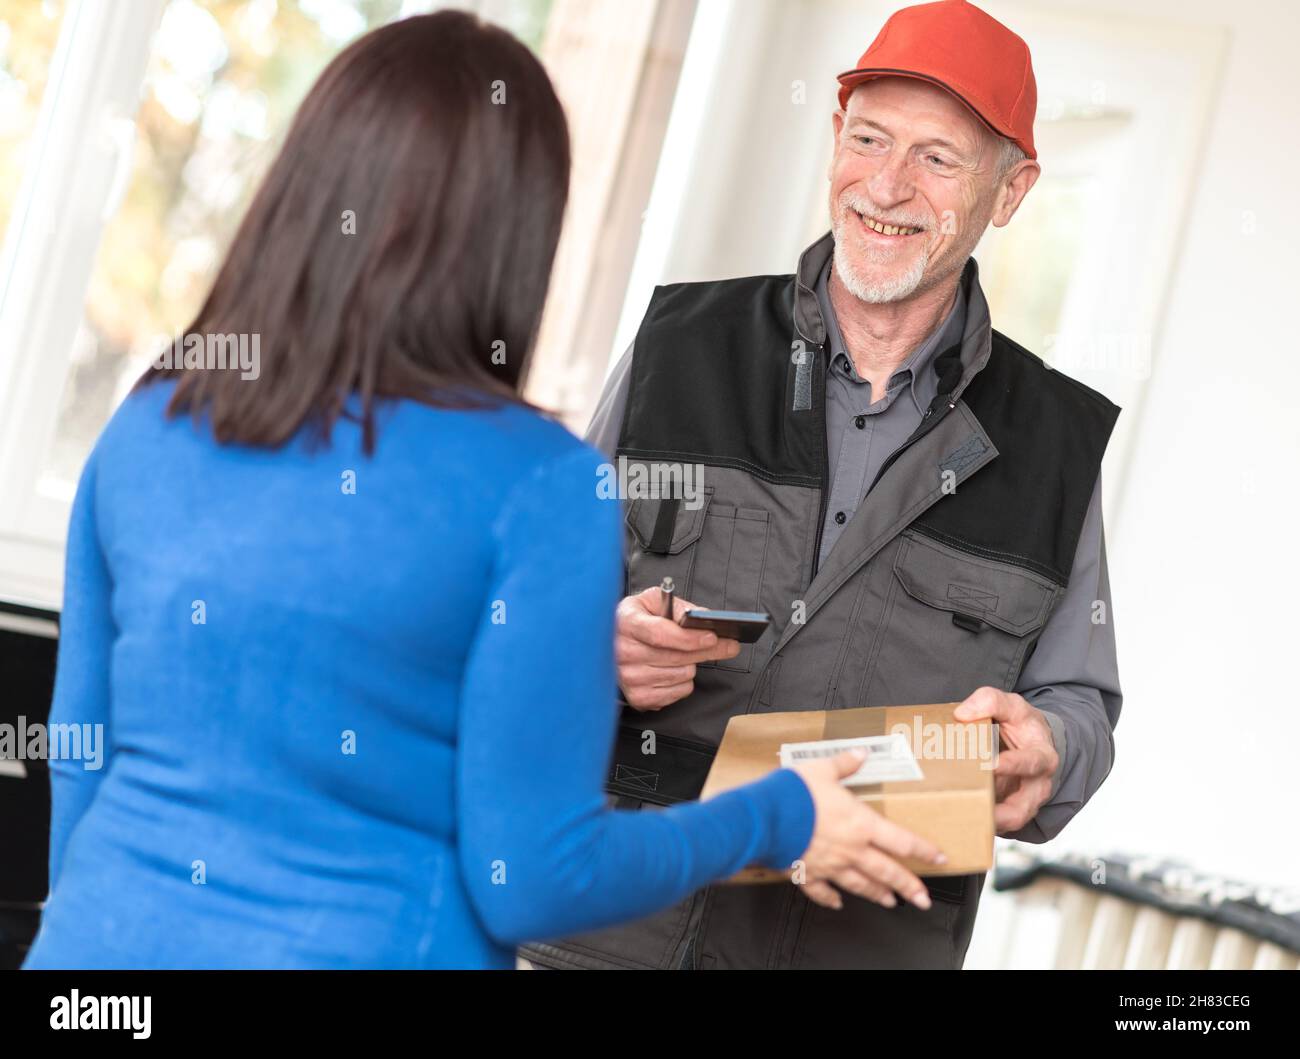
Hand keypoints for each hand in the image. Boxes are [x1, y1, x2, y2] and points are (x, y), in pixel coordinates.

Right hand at [615, 587, 740, 710]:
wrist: (611, 643)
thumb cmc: (637, 620)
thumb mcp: (653, 602)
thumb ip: (679, 607)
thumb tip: (707, 618)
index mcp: (625, 622)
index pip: (660, 634)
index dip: (689, 638)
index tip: (713, 637)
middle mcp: (623, 652)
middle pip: (676, 657)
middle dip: (705, 649)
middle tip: (728, 644)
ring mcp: (629, 678)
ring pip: (682, 674)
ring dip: (690, 664)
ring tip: (682, 654)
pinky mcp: (638, 697)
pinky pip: (679, 692)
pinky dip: (683, 681)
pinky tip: (673, 670)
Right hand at [789, 751, 947, 911]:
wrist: (764, 818)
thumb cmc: (794, 793)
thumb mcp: (822, 769)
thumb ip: (844, 763)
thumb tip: (861, 753)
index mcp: (860, 823)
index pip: (901, 840)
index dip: (923, 850)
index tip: (939, 859)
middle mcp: (850, 849)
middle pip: (887, 872)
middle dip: (908, 886)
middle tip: (923, 899)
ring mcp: (829, 866)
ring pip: (861, 885)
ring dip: (878, 894)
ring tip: (890, 902)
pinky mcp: (806, 874)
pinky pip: (822, 891)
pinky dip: (831, 899)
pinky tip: (837, 903)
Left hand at [954, 686, 1059, 833]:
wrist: (1030, 743)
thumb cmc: (1021, 725)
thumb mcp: (1011, 706)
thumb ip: (990, 701)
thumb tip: (963, 713)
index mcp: (1042, 757)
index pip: (1032, 763)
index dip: (1013, 765)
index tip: (991, 765)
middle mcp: (1036, 786)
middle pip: (1021, 808)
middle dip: (998, 813)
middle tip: (971, 806)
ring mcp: (1022, 803)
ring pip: (1007, 823)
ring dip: (984, 824)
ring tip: (960, 821)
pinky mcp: (1006, 812)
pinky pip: (995, 825)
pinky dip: (977, 824)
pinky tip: (955, 821)